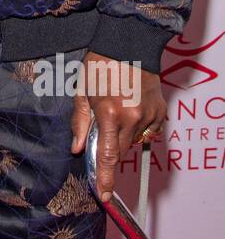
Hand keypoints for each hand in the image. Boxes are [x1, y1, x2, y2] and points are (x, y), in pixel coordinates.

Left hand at [70, 49, 165, 203]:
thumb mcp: (82, 91)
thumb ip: (80, 123)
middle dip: (110, 150)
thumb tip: (78, 149)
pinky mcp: (161, 111)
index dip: (105, 178)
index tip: (104, 196)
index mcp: (109, 113)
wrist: (129, 43)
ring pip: (134, 142)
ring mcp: (149, 115)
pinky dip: (138, 129)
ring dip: (123, 137)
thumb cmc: (100, 65)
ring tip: (115, 113)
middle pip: (121, 151)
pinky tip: (130, 111)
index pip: (108, 156)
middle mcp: (132, 117)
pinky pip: (148, 132)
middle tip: (101, 134)